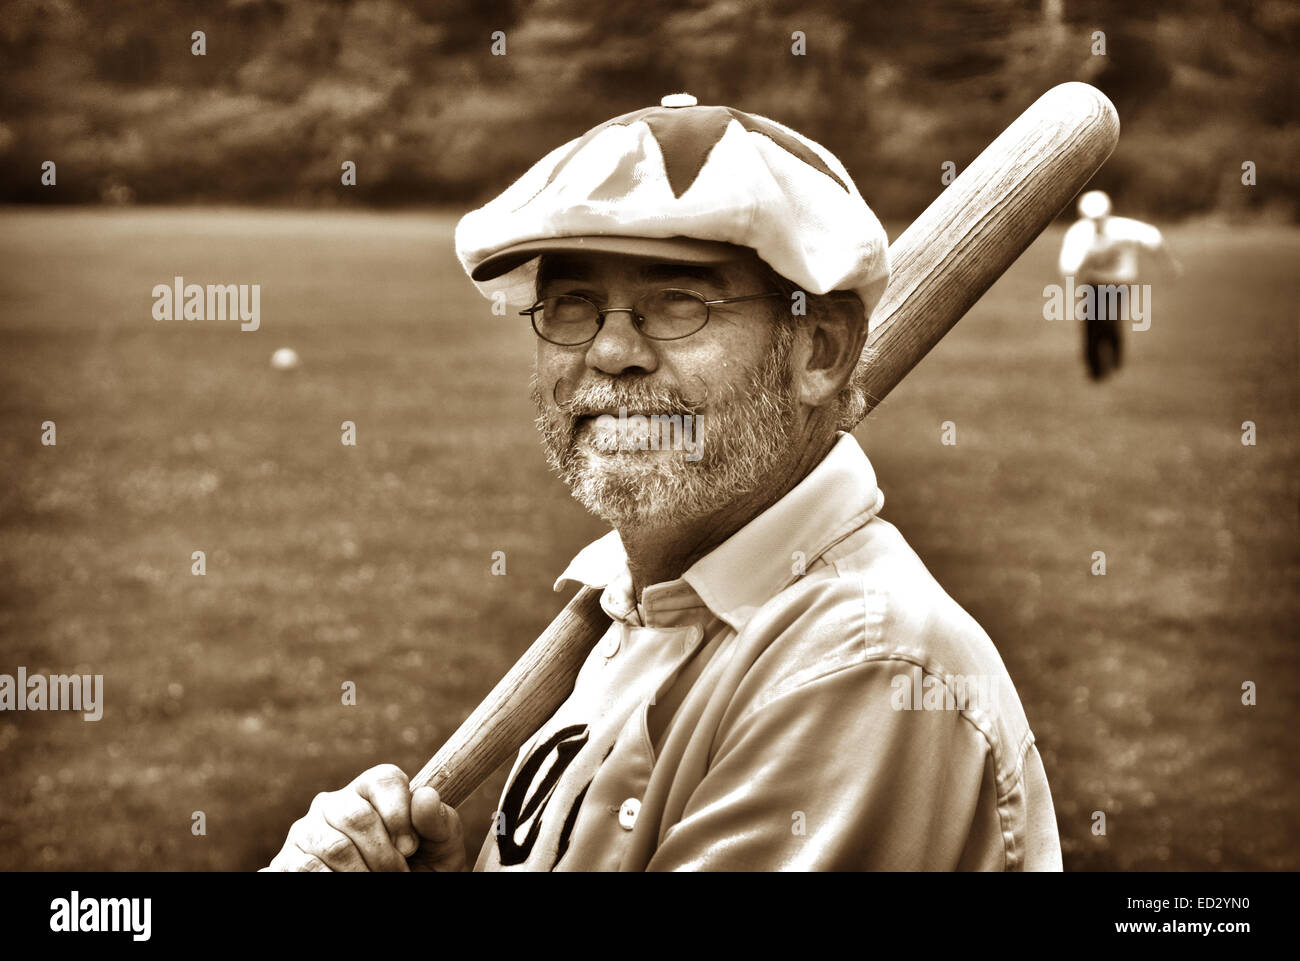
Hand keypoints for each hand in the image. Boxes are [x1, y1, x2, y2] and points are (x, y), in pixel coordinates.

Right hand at [261, 764, 466, 871]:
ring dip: (361, 873)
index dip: (400, 814)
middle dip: (383, 854)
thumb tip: (425, 796)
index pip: (385, 779)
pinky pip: (307, 868)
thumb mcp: (440, 848)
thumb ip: (439, 822)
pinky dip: (335, 880)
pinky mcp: (289, 859)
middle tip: (397, 875)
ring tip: (374, 882)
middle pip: (358, 816)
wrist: (392, 896)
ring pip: (334, 846)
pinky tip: (347, 882)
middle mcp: (335, 802)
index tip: (410, 847)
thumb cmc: (419, 868)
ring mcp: (307, 829)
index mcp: (373, 789)